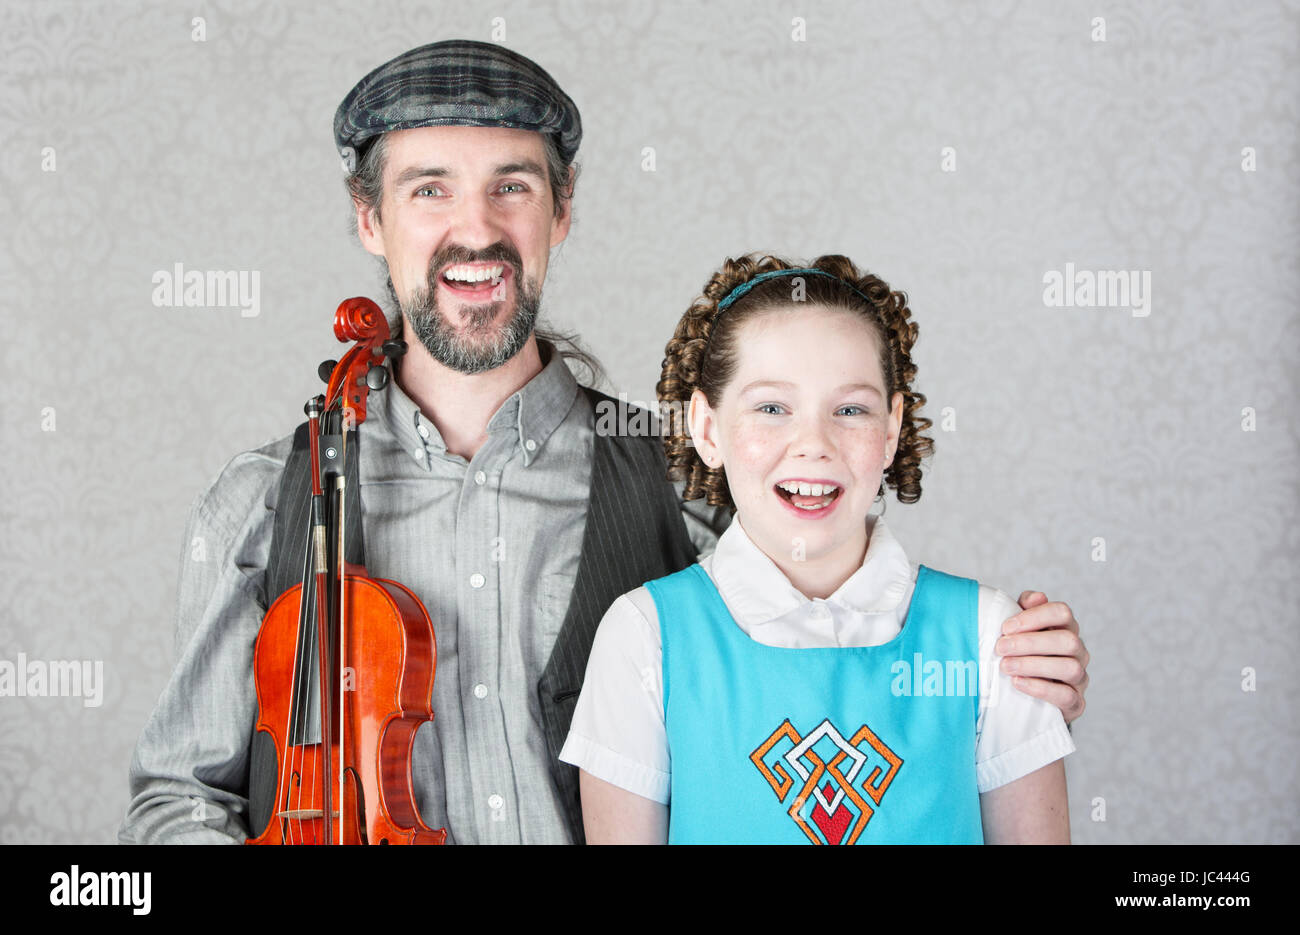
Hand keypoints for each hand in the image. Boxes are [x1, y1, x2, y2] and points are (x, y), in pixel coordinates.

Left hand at [995, 591, 1088, 722]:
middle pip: (1068, 640)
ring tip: (1005, 666)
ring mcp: (1080, 677)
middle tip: (1001, 648)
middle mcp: (1078, 651)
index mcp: (1066, 628)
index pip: (1062, 612)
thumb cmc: (1022, 654)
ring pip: (1070, 668)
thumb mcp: (1019, 629)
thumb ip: (1024, 609)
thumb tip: (1036, 597)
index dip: (1034, 617)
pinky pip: (1066, 696)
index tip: (1005, 627)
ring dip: (1034, 665)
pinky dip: (1040, 689)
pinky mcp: (1076, 703)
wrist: (1026, 695)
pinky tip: (1018, 683)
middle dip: (1031, 643)